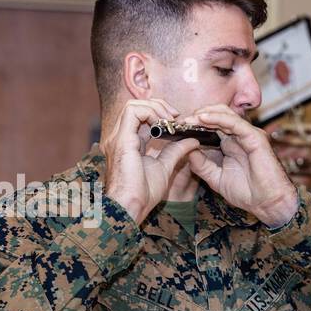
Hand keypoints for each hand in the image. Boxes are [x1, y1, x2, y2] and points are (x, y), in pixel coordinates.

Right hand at [101, 98, 199, 223]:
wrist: (131, 206)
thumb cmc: (143, 193)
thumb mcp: (164, 167)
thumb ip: (175, 151)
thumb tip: (192, 141)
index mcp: (127, 143)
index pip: (139, 117)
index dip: (158, 113)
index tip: (176, 122)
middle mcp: (119, 137)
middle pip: (135, 106)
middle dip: (158, 106)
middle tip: (176, 117)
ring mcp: (117, 137)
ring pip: (133, 105)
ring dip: (155, 107)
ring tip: (170, 120)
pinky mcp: (121, 139)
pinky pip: (133, 111)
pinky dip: (151, 112)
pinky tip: (164, 125)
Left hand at [184, 105, 300, 226]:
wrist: (268, 204)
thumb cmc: (248, 193)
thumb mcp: (216, 178)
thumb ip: (202, 165)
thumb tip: (187, 151)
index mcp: (231, 144)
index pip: (212, 126)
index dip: (195, 124)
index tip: (178, 129)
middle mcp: (240, 136)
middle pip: (217, 115)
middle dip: (198, 116)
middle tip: (182, 122)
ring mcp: (248, 135)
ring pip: (225, 114)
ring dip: (206, 114)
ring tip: (190, 119)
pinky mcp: (255, 137)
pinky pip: (234, 123)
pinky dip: (218, 118)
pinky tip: (203, 118)